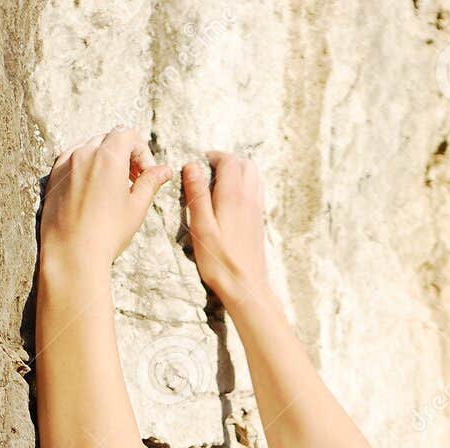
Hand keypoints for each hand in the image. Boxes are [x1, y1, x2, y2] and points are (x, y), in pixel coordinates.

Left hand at [40, 127, 171, 270]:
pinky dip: (84, 167)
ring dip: (103, 160)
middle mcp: (84, 153)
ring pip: (88, 148)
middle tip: (131, 181)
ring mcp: (66, 163)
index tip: (145, 174)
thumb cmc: (107, 234)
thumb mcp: (136, 208)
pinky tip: (90, 192)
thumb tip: (164, 170)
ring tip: (110, 188)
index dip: (141, 151)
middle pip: (108, 139)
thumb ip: (150, 183)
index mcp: (109, 157)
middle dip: (123, 154)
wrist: (72, 255)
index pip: (127, 134)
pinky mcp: (53, 176)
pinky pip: (71, 160)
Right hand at [182, 152, 268, 305]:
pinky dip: (246, 186)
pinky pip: (256, 192)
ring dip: (239, 172)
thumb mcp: (202, 228)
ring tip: (220, 181)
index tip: (201, 162)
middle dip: (228, 160)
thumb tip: (191, 166)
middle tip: (210, 169)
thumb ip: (198, 195)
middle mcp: (249, 199)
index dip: (214, 157)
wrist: (246, 288)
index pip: (229, 161)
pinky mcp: (258, 222)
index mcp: (233, 197)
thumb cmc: (221, 263)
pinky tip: (232, 200)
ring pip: (254, 177)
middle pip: (246, 164)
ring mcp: (256, 211)